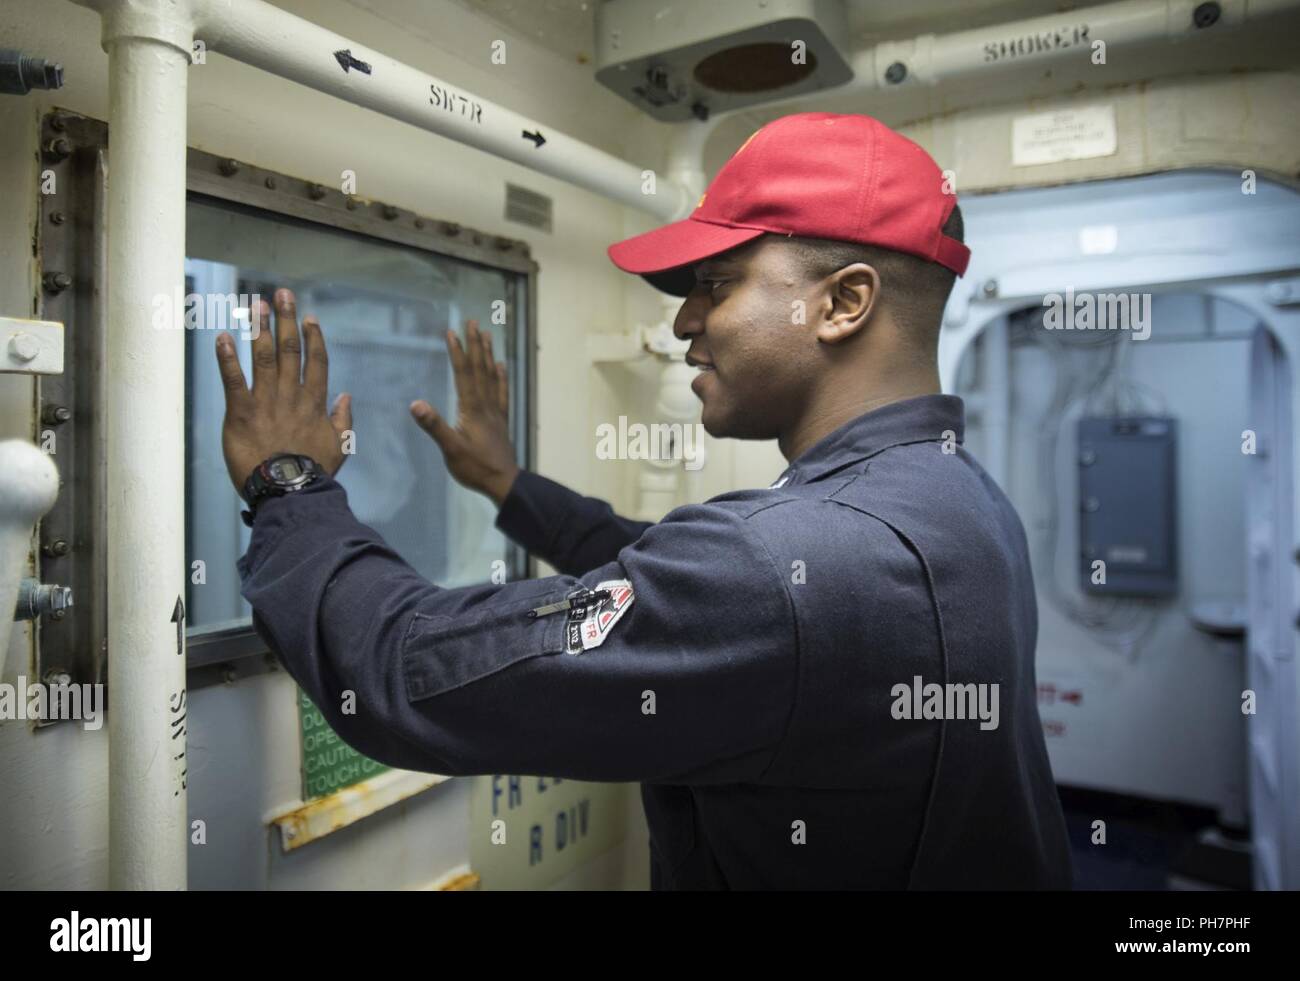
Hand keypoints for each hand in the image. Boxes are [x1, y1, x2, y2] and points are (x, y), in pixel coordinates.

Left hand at [215, 288, 352, 494]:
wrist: (289, 491)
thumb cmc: (314, 472)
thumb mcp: (339, 447)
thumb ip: (343, 420)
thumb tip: (347, 397)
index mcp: (314, 403)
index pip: (316, 362)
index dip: (313, 337)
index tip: (309, 317)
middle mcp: (291, 395)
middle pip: (290, 351)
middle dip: (286, 320)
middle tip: (282, 294)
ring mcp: (265, 402)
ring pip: (264, 358)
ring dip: (260, 329)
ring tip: (256, 305)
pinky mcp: (240, 413)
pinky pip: (233, 380)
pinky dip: (227, 358)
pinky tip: (222, 337)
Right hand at [411, 318, 519, 506]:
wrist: (504, 482)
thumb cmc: (475, 467)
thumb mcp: (450, 449)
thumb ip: (434, 426)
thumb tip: (415, 404)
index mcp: (472, 409)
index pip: (464, 374)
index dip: (458, 352)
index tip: (452, 332)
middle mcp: (486, 405)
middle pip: (480, 369)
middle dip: (475, 345)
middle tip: (473, 322)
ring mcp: (496, 412)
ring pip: (492, 377)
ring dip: (488, 355)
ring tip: (487, 335)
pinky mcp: (501, 421)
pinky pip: (502, 393)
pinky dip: (501, 377)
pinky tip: (502, 367)